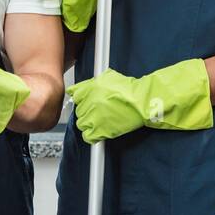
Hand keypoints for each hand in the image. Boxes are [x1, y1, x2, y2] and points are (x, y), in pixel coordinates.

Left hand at [66, 58, 211, 143]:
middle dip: (87, 111)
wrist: (141, 102)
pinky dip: (92, 136)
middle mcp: (87, 103)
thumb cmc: (128, 89)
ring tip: (101, 120)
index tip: (85, 102)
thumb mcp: (108, 77)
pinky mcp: (99, 130)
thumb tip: (81, 87)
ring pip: (81, 123)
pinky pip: (87, 137)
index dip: (80, 99)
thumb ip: (92, 82)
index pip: (74, 94)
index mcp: (87, 88)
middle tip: (98, 111)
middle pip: (78, 110)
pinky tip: (99, 131)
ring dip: (89, 123)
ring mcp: (92, 117)